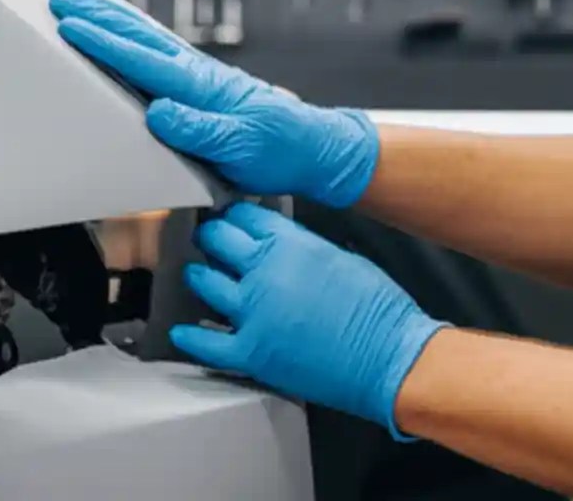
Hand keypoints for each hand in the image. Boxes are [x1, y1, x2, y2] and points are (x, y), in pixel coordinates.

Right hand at [50, 0, 378, 207]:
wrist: (312, 147)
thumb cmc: (281, 149)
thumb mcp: (244, 149)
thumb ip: (201, 132)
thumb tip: (161, 115)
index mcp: (201, 87)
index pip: (142, 60)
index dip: (103, 42)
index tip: (70, 25)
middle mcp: (196, 73)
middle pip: (138, 36)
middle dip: (97, 16)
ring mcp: (197, 74)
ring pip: (146, 37)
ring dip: (110, 18)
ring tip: (78, 2)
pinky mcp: (198, 83)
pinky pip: (156, 50)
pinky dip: (132, 33)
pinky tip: (119, 30)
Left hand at [172, 202, 446, 439]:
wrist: (392, 358)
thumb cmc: (378, 311)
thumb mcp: (339, 257)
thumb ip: (300, 247)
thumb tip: (279, 242)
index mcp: (290, 243)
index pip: (244, 215)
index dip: (232, 215)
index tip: (226, 217)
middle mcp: (265, 271)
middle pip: (217, 240)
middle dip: (210, 236)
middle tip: (206, 239)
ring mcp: (253, 312)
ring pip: (206, 283)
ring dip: (199, 276)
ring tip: (196, 274)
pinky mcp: (252, 352)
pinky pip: (206, 342)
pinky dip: (189, 336)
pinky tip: (180, 330)